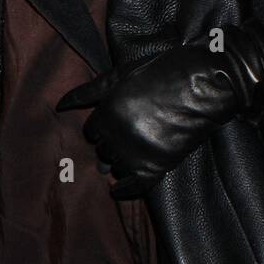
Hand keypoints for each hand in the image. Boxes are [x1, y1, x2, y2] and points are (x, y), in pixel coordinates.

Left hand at [56, 21, 263, 198]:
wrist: (204, 82)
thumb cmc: (160, 72)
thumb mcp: (120, 75)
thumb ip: (88, 92)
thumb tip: (59, 105)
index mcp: (108, 112)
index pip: (93, 132)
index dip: (102, 127)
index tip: (115, 122)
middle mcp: (120, 135)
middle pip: (103, 150)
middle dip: (111, 143)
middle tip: (127, 135)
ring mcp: (139, 152)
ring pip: (117, 166)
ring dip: (120, 160)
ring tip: (132, 150)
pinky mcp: (159, 165)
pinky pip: (135, 187)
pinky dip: (125, 190)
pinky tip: (117, 190)